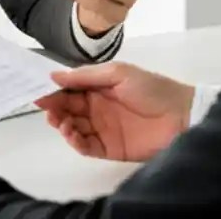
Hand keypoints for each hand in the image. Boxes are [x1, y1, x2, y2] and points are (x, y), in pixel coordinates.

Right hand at [35, 62, 193, 161]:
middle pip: (68, 109)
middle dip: (54, 108)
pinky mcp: (109, 148)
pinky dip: (74, 142)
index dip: (53, 90)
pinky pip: (86, 146)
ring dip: (62, 125)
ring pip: (73, 128)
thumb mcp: (118, 73)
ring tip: (60, 121)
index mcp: (99, 88)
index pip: (70, 89)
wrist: (183, 116)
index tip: (37, 91)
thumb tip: (54, 75)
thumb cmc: (152, 89)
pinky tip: (71, 134)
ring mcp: (103, 129)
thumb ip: (86, 76)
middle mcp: (98, 108)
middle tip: (46, 108)